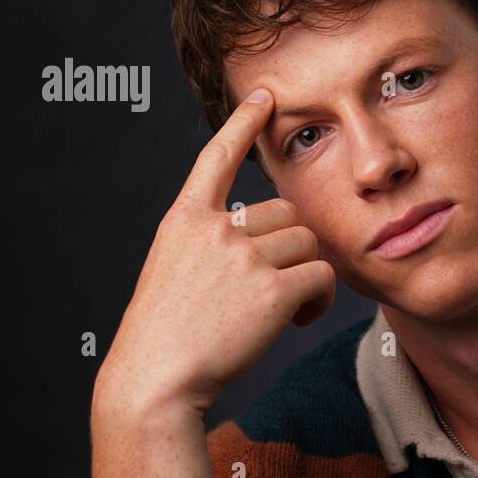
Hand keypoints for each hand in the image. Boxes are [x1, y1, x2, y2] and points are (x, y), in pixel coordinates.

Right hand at [97, 88, 335, 415]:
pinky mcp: (272, 289)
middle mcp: (214, 229)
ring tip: (288, 309)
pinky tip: (300, 320)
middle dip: (291, 248)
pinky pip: (322, 275)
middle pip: (286, 212)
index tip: (265, 96)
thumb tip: (270, 234)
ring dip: (307, 275)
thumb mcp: (174, 273)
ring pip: (307, 243)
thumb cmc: (165, 338)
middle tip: (277, 288)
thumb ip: (211, 245)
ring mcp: (242, 257)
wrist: (155, 381)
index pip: (216, 157)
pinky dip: (321, 299)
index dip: (243, 123)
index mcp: (184, 221)